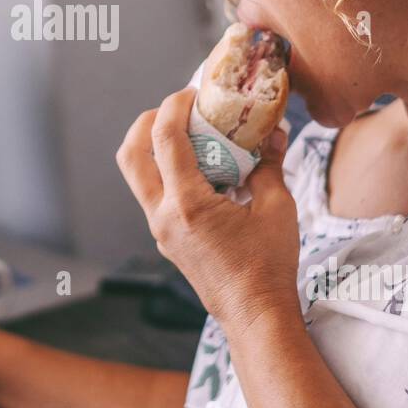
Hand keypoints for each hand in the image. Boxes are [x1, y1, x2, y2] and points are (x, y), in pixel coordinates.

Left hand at [115, 88, 301, 332]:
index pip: (165, 140)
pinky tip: (200, 170)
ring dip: (153, 148)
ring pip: (138, 177)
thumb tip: (274, 132)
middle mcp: (164, 216)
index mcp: (188, 204)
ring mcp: (160, 230)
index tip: (191, 91)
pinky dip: (167, 173)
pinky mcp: (166, 240)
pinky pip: (154, 196)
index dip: (174, 106)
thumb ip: (269, 165)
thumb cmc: (268, 266)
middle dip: (146, 122)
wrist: (255, 315)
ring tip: (188, 135)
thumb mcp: (277, 208)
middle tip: (175, 109)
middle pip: (130, 155)